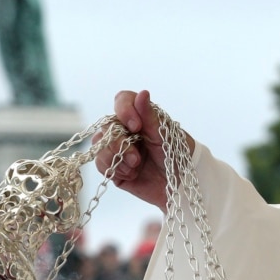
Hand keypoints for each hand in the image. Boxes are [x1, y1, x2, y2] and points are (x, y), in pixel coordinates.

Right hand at [93, 90, 195, 210]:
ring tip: (135, 166)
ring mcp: (118, 148)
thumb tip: (143, 93)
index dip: (124, 110)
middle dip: (119, 143)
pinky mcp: (114, 167)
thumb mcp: (165, 136)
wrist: (179, 186)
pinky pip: (100, 163)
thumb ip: (150, 116)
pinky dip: (116, 169)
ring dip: (116, 157)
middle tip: (137, 157)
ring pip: (100, 145)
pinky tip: (131, 174)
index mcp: (140, 117)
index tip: (136, 126)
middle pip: (107, 126)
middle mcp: (126, 130)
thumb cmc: (177, 156)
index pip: (122, 101)